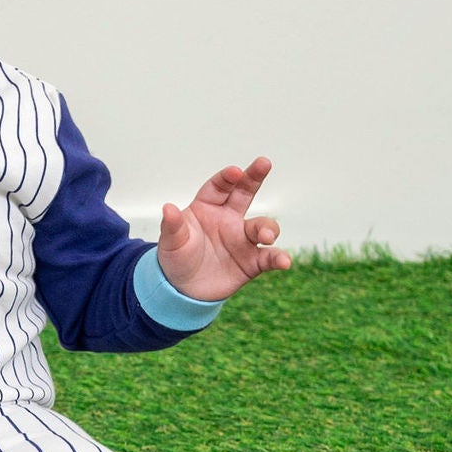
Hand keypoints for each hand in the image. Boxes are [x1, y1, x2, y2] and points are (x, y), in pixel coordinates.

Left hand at [157, 156, 292, 300]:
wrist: (182, 289)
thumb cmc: (176, 257)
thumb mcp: (170, 241)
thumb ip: (172, 226)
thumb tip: (167, 208)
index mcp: (207, 208)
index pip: (218, 187)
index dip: (227, 178)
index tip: (235, 172)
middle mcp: (228, 219)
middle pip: (244, 193)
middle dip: (254, 178)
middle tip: (264, 163)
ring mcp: (242, 239)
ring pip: (262, 226)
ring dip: (268, 228)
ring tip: (265, 236)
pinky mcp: (252, 262)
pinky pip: (269, 257)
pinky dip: (278, 258)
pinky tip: (284, 261)